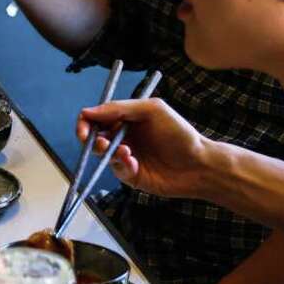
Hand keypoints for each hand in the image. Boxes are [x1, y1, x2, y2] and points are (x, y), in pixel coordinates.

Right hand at [76, 98, 210, 201]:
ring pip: (102, 154)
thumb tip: (89, 111)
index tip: (84, 127)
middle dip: (92, 139)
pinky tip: (135, 163)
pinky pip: (115, 170)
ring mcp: (126, 156)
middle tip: (102, 143)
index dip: (86, 121)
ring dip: (109, 152)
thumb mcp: (152, 110)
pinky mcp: (130, 175)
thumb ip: (120, 108)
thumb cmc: (180, 135)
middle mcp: (124, 137)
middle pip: (93, 136)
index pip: (96, 117)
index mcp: (127, 119)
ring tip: (126, 152)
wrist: (199, 165)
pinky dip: (122, 165)